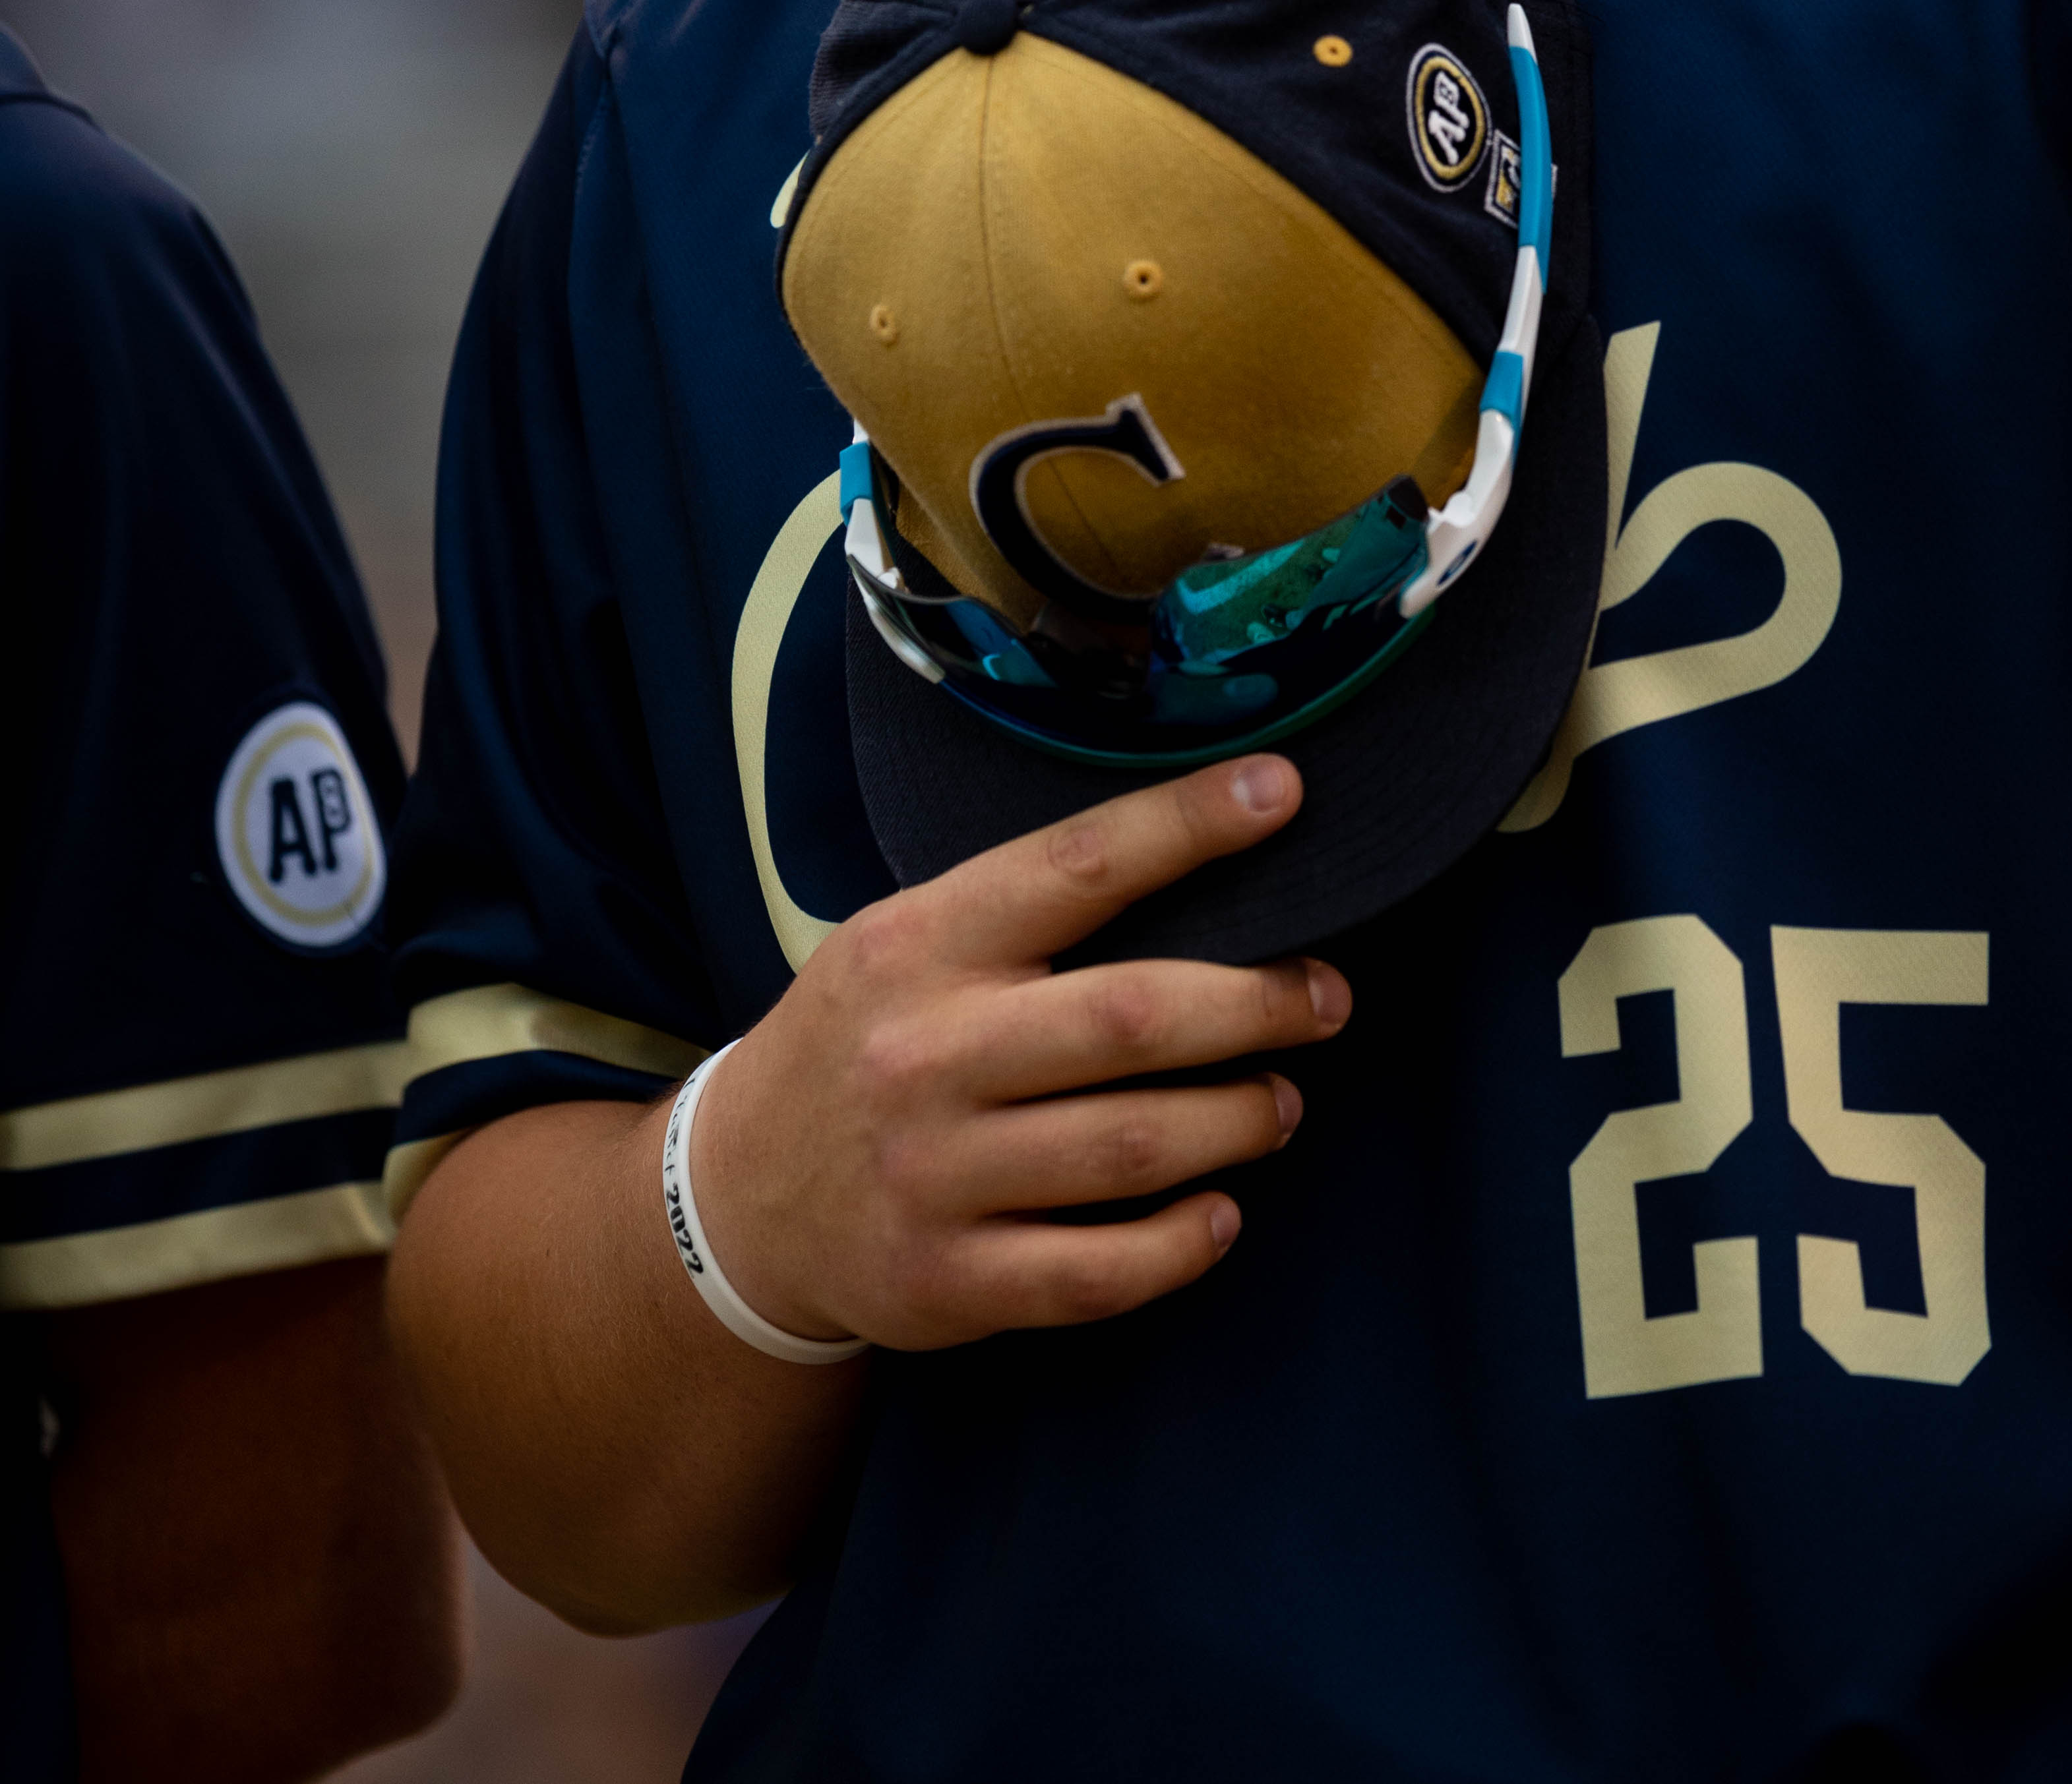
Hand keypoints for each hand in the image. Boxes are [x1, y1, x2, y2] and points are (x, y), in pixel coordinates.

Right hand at [690, 755, 1347, 1350]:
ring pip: (1131, 1148)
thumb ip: (1027, 912)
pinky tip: (1220, 1212)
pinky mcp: (946, 1283)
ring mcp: (932, 1176)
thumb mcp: (909, 942)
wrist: (739, 1194)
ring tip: (1279, 1101)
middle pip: (1130, 1018)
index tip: (1283, 791)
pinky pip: (1097, 1273)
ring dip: (1237, 1121)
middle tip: (1328, 997)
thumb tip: (1204, 860)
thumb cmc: (867, 1038)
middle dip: (1257, 1004)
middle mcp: (924, 1054)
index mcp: (920, 944)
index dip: (1187, 826)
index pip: (1074, 866)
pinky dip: (1181, 1244)